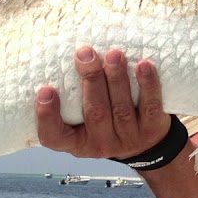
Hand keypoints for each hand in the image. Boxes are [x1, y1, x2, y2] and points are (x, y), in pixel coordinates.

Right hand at [35, 46, 170, 159]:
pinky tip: (143, 66)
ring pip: (121, 109)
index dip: (47, 115)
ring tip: (114, 54)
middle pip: (95, 114)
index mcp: (76, 142)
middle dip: (91, 80)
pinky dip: (148, 85)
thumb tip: (66, 53)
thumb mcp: (81, 118)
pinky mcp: (152, 130)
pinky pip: (150, 107)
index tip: (45, 89)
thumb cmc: (105, 119)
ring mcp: (128, 139)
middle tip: (85, 54)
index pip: (53, 136)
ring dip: (116, 79)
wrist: (146, 143)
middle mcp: (100, 144)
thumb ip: (71, 97)